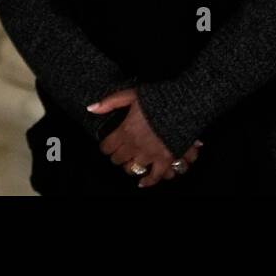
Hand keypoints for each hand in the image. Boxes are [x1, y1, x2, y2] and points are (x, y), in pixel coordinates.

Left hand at [88, 89, 202, 188]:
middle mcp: (135, 146)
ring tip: (130, 162)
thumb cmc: (158, 98)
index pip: (107, 146)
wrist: (183, 105)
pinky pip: (154, 177)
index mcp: (125, 131)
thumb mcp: (132, 94)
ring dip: (129, 166)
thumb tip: (91, 108)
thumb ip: (110, 102)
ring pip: (132, 169)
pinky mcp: (165, 160)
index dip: (105, 145)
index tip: (107, 144)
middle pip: (117, 159)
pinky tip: (142, 181)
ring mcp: (150, 155)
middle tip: (119, 151)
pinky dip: (148, 181)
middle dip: (116, 155)